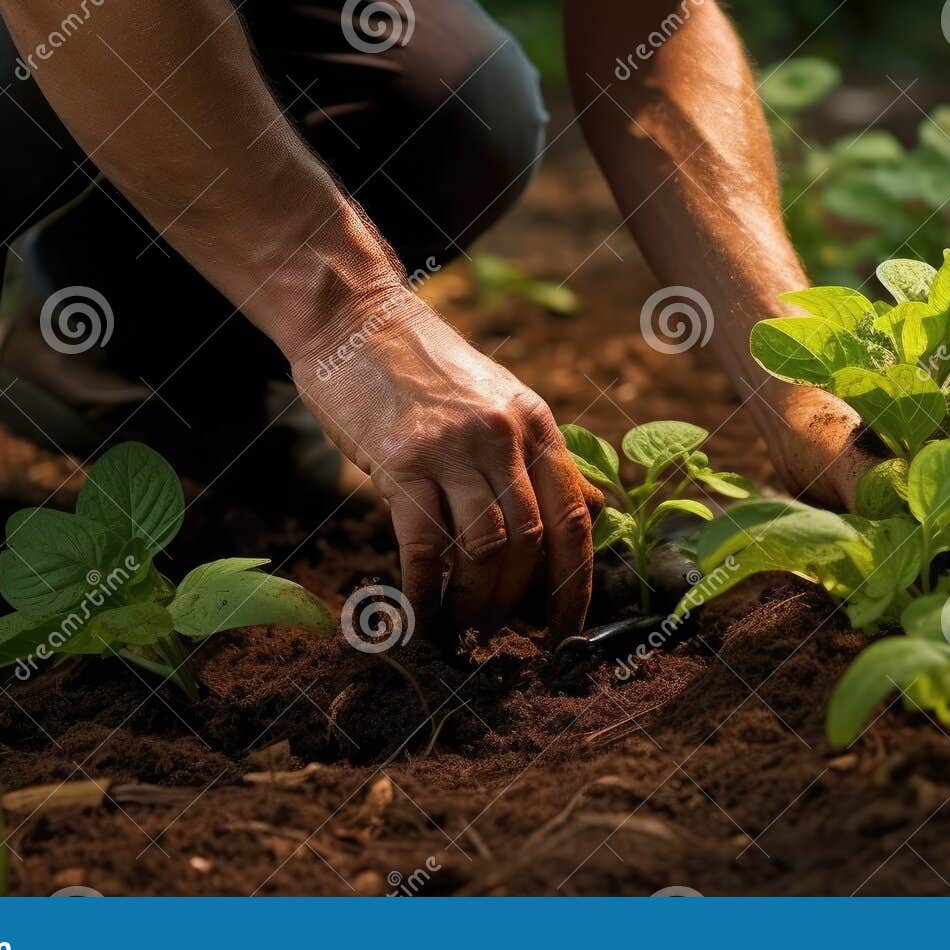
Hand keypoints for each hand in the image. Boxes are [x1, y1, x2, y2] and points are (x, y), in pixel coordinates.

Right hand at [294, 290, 601, 638]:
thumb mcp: (501, 400)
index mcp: (535, 422)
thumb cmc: (427, 369)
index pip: (573, 516)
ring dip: (476, 601)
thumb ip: (542, 458)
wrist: (356, 319)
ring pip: (485, 549)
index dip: (574, 583)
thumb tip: (593, 510)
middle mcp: (502, 435)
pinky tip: (421, 618)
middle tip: (498, 631)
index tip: (564, 628)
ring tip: (463, 626)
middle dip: (517, 600)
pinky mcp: (400, 463)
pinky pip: (425, 547)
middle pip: (530, 541)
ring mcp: (451, 449)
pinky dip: (426, 594)